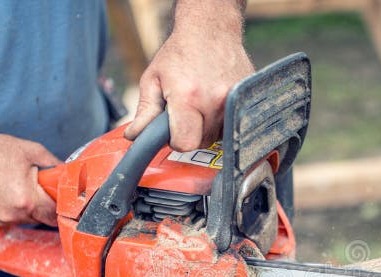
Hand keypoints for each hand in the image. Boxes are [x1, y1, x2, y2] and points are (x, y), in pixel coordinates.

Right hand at [0, 131, 60, 226]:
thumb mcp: (32, 151)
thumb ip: (54, 164)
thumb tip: (68, 171)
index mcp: (27, 200)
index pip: (54, 215)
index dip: (61, 207)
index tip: (61, 200)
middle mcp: (13, 214)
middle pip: (41, 219)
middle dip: (45, 206)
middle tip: (40, 189)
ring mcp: (0, 219)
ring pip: (26, 220)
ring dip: (28, 208)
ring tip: (19, 187)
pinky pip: (10, 219)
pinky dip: (13, 209)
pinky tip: (7, 193)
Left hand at [124, 2, 253, 150]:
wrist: (211, 29)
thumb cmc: (180, 53)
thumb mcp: (153, 79)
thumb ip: (145, 111)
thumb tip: (134, 135)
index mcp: (188, 97)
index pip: (185, 142)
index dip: (177, 141)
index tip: (174, 130)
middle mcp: (215, 101)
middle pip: (202, 141)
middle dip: (191, 132)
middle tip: (186, 111)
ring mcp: (234, 101)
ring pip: (218, 136)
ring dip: (208, 127)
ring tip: (201, 104)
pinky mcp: (246, 99)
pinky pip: (232, 125)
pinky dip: (222, 120)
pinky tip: (214, 102)